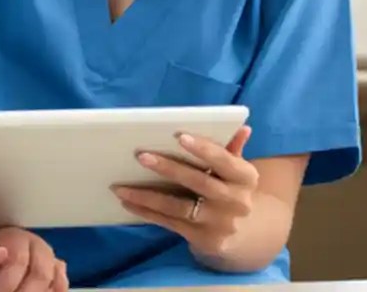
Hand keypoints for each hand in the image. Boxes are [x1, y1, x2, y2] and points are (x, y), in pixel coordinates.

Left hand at [112, 126, 258, 258]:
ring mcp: (221, 224)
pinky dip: (147, 213)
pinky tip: (128, 202)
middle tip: (141, 156)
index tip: (180, 137)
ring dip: (147, 196)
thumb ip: (231, 150)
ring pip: (178, 207)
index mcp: (246, 178)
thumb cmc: (230, 189)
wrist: (242, 233)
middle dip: (169, 169)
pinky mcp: (205, 239)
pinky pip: (170, 223)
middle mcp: (237, 202)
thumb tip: (242, 127)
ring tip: (120, 187)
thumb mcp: (235, 171)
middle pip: (199, 182)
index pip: (225, 161)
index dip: (204, 149)